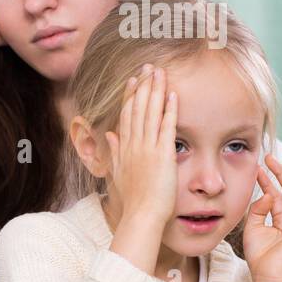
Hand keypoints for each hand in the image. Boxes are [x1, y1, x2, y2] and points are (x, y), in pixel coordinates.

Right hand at [105, 66, 177, 227]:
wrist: (141, 214)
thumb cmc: (133, 198)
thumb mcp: (118, 173)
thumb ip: (114, 151)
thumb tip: (108, 135)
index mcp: (124, 148)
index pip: (126, 116)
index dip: (130, 96)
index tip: (133, 80)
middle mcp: (133, 144)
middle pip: (137, 109)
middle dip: (143, 86)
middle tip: (148, 68)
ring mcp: (147, 148)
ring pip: (150, 113)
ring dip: (155, 91)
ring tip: (160, 73)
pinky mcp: (162, 155)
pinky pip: (166, 127)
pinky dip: (169, 110)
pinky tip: (173, 95)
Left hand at [243, 155, 281, 281]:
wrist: (268, 272)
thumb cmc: (259, 255)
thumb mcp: (253, 226)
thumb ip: (259, 208)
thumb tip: (269, 193)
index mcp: (280, 219)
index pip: (276, 195)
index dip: (268, 180)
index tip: (258, 168)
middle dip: (281, 173)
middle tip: (271, 158)